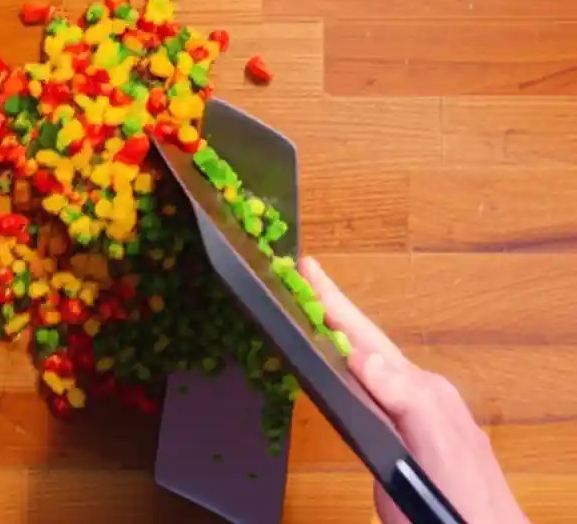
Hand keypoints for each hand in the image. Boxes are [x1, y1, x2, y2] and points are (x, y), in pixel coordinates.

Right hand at [301, 258, 529, 523]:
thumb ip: (408, 398)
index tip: (308, 269)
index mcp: (421, 392)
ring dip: (336, 337)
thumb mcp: (438, 444)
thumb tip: (361, 355)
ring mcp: (406, 422)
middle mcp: (414, 399)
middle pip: (365, 344)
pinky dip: (342, 372)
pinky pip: (364, 394)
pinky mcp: (396, 446)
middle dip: (334, 310)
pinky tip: (335, 369)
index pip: (367, 337)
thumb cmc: (466, 505)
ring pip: (364, 366)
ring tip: (311, 312)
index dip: (335, 303)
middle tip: (302, 278)